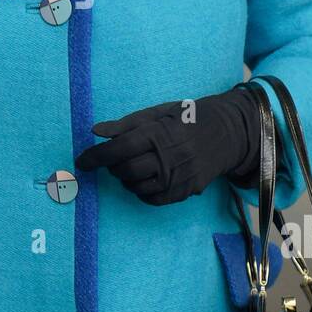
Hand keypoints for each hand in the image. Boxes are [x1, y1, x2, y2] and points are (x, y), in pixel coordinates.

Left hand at [73, 86, 259, 205]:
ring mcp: (179, 176)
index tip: (82, 161)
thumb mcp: (159, 112)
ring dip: (127, 179)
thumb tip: (96, 131)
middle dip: (112, 167)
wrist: (229, 133)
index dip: (95, 157)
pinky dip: (142, 191)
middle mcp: (169, 157)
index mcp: (159, 133)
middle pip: (125, 171)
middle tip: (115, 159)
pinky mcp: (186, 190)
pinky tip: (146, 178)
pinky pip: (153, 199)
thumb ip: (126, 124)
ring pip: (137, 187)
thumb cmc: (189, 118)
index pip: (118, 149)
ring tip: (133, 166)